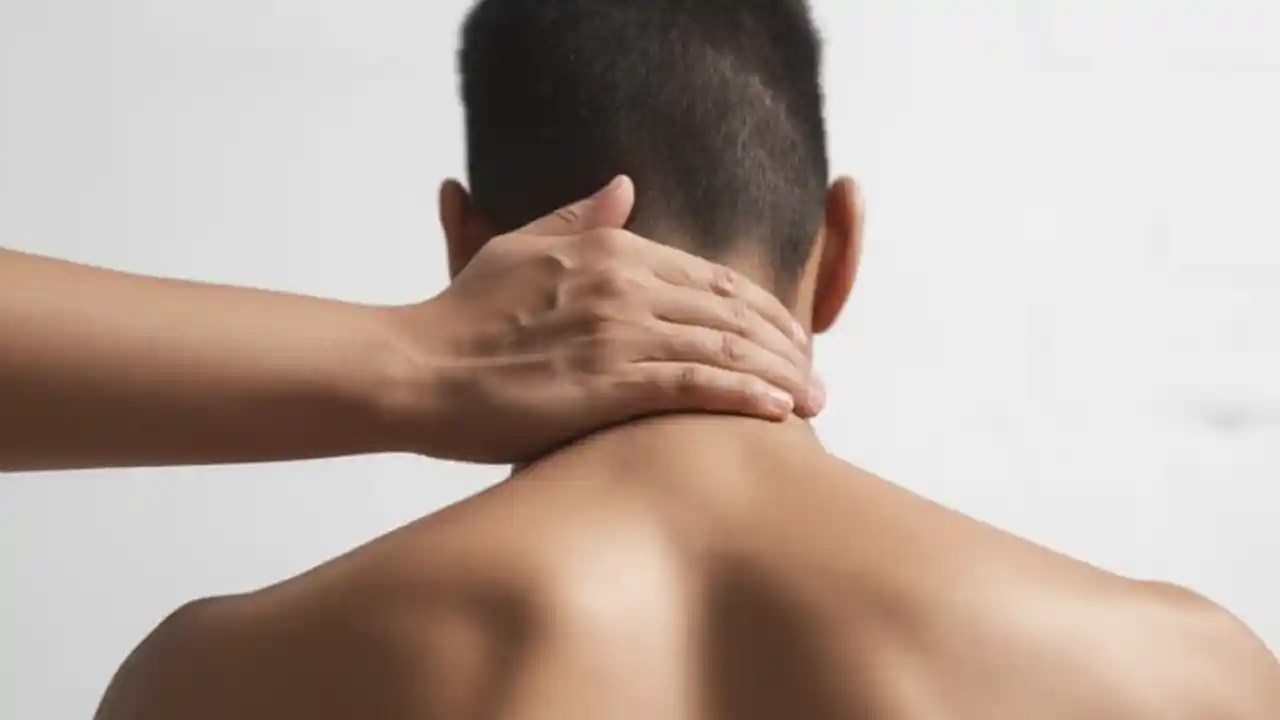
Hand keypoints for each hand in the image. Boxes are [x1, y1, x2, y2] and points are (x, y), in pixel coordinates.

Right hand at [387, 176, 821, 461]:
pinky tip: (778, 410)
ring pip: (724, 348)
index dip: (761, 305)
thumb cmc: (461, 313)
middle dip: (784, 342)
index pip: (711, 275)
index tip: (789, 332)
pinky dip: (743, 395)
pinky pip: (694, 387)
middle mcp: (623, 285)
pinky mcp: (606, 386)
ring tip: (815, 400)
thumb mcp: (520, 245)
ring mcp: (617, 335)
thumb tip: (623, 187)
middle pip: (731, 310)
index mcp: (608, 249)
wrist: (415, 369)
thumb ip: (577, 216)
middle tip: (817, 373)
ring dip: (779, 374)